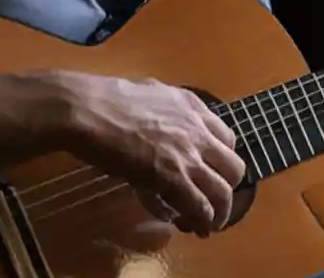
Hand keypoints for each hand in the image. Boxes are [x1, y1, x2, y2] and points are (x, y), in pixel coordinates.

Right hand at [55, 73, 246, 236]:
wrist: (89, 110)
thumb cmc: (107, 99)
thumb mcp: (150, 94)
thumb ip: (166, 111)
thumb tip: (163, 128)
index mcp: (193, 107)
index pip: (227, 139)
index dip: (221, 161)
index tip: (211, 173)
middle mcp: (198, 131)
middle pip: (234, 168)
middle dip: (226, 188)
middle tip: (213, 201)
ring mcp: (187, 156)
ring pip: (222, 192)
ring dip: (218, 213)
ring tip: (209, 224)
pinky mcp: (172, 178)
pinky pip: (199, 206)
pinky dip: (201, 221)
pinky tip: (195, 228)